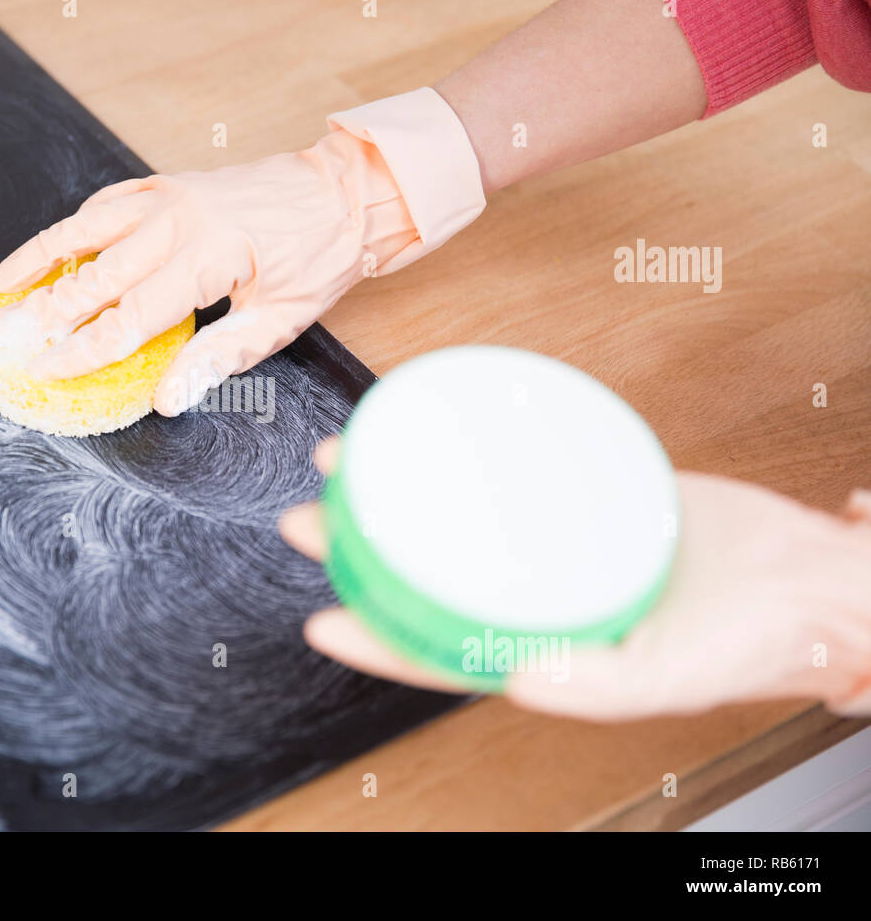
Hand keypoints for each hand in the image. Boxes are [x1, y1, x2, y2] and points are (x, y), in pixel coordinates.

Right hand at [0, 89, 484, 416]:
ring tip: (0, 286)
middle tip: (3, 339)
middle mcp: (178, 220)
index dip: (83, 350)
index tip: (46, 371)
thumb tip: (167, 398)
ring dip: (40, 257)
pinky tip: (52, 250)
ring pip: (87, 227)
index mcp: (208, 257)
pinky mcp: (169, 183)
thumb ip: (219, 358)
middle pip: (96, 274)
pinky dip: (75, 227)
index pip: (130, 317)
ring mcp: (170, 195)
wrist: (344, 192)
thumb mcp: (281, 321)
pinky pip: (108, 203)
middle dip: (46, 311)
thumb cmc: (318, 258)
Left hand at [281, 438, 870, 719]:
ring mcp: (551, 544)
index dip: (376, 640)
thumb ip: (600, 682)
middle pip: (427, 575)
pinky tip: (432, 430)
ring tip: (341, 460)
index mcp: (541, 650)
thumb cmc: (747, 642)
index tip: (319, 615)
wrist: (810, 576)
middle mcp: (532, 597)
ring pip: (456, 520)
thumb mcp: (671, 674)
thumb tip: (516, 678)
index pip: (439, 652)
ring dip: (396, 492)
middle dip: (359, 550)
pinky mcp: (578, 495)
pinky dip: (465, 455)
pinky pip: (508, 475)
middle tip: (304, 517)